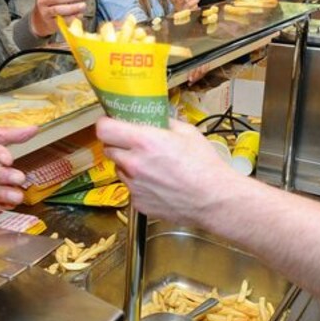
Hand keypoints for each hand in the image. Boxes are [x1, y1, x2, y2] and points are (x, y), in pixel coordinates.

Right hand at [30, 0, 89, 37]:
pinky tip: (80, 15)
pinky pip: (61, 21)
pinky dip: (71, 18)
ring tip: (83, 5)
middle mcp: (43, 0)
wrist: (42, 19)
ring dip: (72, 8)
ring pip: (58, 9)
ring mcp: (45, 12)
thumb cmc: (55, 2)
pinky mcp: (50, 23)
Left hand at [95, 116, 234, 224]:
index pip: (104, 130)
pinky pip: (131, 188)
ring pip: (119, 169)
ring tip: (152, 166)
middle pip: (108, 149)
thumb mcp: (187, 132)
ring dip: (128, 165)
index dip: (105, 124)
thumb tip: (154, 118)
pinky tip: (159, 184)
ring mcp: (134, 186)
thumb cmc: (205, 165)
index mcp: (144, 142)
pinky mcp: (138, 203)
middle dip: (118, 144)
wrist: (215, 200)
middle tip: (134, 144)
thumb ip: (164, 123)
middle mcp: (134, 164)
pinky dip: (140, 184)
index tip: (111, 122)